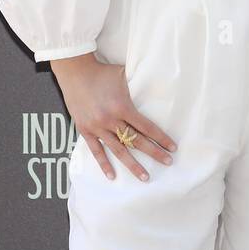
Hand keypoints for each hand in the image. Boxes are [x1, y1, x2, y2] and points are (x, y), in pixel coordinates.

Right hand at [52, 52, 176, 181]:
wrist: (75, 72)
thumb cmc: (103, 72)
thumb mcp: (125, 75)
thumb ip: (140, 84)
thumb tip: (160, 84)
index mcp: (123, 107)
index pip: (146, 127)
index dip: (161, 138)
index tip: (172, 147)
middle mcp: (110, 120)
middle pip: (136, 141)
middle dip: (154, 153)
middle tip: (168, 162)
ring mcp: (97, 127)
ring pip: (118, 150)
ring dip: (132, 165)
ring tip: (145, 177)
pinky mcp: (85, 130)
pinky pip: (96, 151)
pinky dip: (104, 164)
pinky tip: (112, 176)